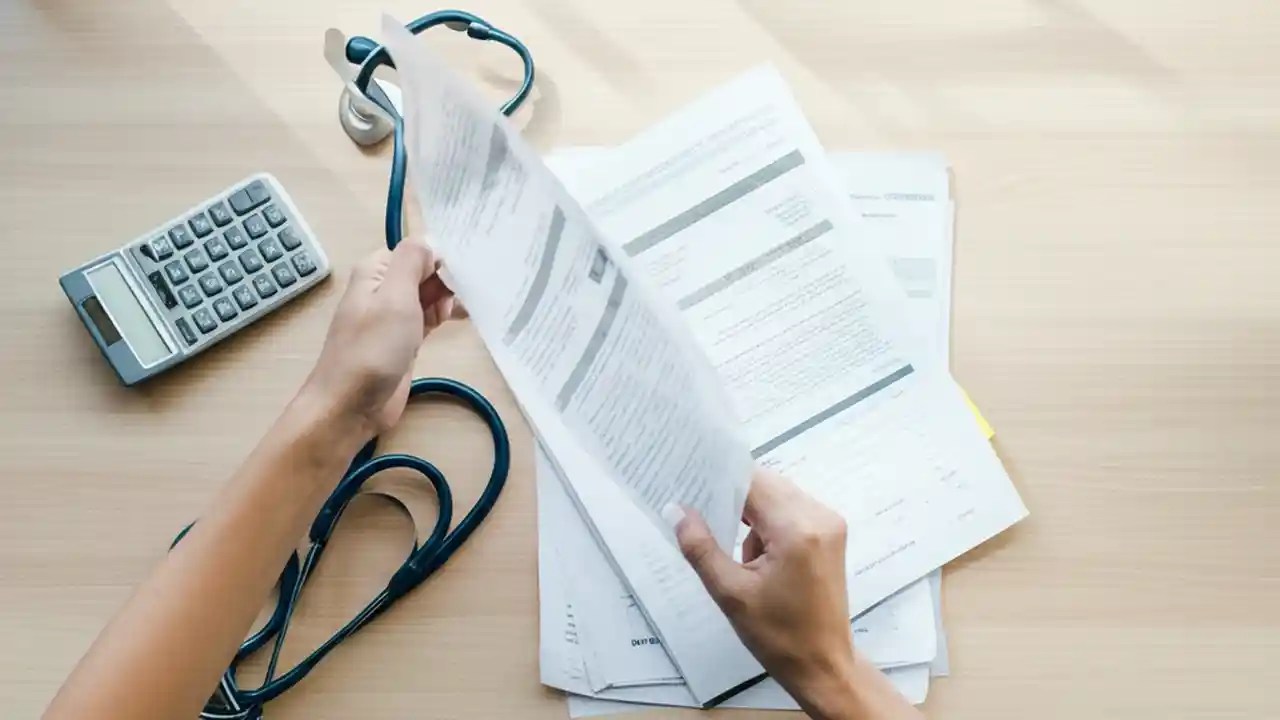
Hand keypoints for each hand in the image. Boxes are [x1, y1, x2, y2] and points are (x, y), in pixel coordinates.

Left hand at [302, 242, 462, 435]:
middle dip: (450, 277)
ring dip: (451, 296)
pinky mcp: (405, 340)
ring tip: (472, 306)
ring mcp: (394, 316)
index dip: (442, 257)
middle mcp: (384, 288)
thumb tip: (430, 242)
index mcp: (376, 271)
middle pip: (424, 270)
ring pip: (430, 294)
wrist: (350, 404)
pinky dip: (446, 315)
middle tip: (473, 291)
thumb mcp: (394, 297)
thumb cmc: (373, 349)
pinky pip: (430, 317)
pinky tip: (466, 317)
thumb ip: (411, 262)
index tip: (468, 269)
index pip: (416, 250)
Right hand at [674, 468, 855, 715]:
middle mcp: (819, 517)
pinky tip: (755, 557)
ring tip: (734, 552)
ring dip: (752, 515)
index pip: (752, 483)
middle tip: (698, 511)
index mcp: (797, 529)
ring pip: (778, 497)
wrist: (824, 666)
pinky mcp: (830, 535)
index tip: (688, 481)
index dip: (719, 479)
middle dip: (734, 498)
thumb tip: (676, 510)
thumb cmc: (777, 635)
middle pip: (767, 485)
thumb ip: (701, 548)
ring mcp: (829, 524)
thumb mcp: (730, 594)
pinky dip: (768, 525)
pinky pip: (791, 513)